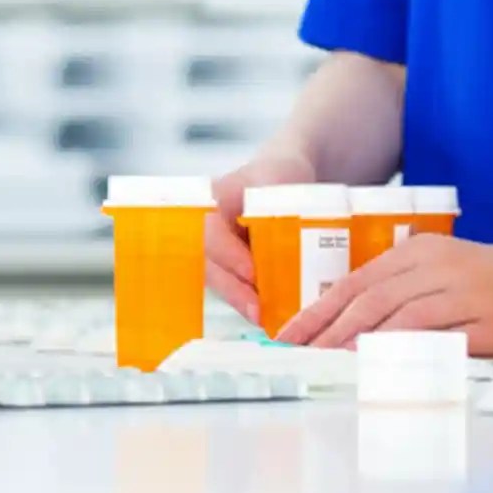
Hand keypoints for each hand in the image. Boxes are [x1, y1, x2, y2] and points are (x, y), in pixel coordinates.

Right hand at [208, 152, 316, 323]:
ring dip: (239, 301)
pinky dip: (248, 302)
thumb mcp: (277, 176)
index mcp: (211, 202)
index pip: (210, 232)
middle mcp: (206, 228)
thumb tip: (278, 227)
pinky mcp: (230, 267)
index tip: (253, 272)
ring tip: (264, 319)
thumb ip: (272, 196)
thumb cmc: (280, 174)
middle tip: (258, 310)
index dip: (229, 255)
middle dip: (233, 290)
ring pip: (218, 281)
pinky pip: (233, 287)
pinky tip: (268, 316)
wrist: (286, 177)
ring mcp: (215, 250)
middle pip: (209, 264)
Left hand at [275, 230, 492, 355]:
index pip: (354, 282)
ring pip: (396, 315)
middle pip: (368, 299)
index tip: (287, 335)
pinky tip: (378, 363)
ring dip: (356, 341)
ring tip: (326, 363)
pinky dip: (402, 348)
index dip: (317, 311)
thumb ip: (395, 291)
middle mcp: (434, 268)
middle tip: (298, 355)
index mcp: (416, 253)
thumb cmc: (487, 281)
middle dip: (326, 330)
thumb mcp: (436, 271)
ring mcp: (460, 293)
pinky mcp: (486, 322)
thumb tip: (344, 326)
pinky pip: (437, 335)